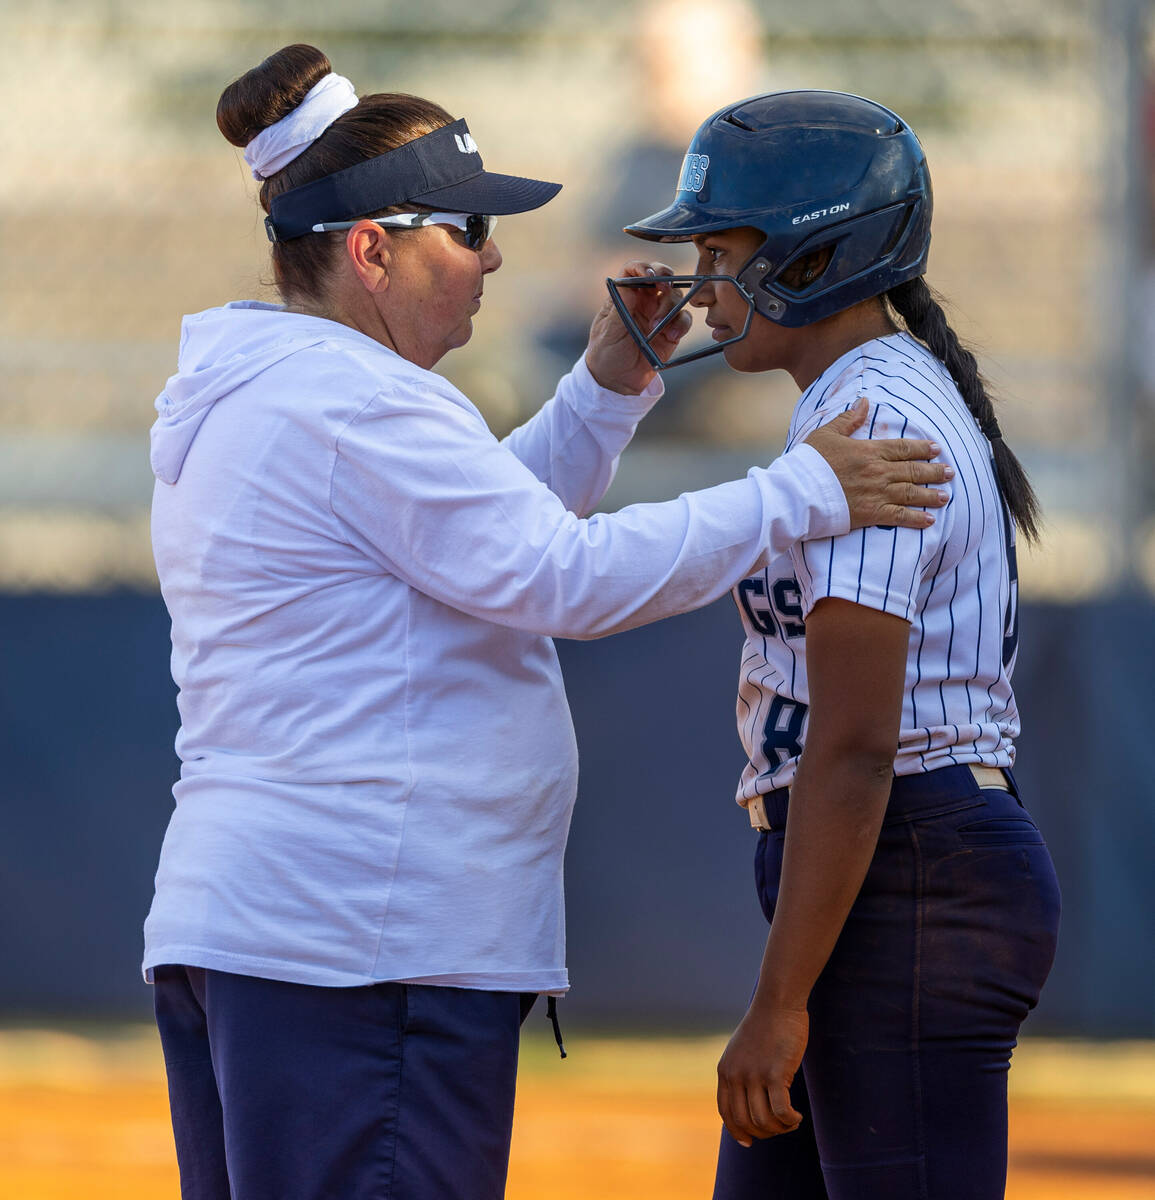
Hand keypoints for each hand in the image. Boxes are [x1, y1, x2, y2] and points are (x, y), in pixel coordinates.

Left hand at [584, 260, 691, 393]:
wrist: (617, 382)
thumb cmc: (606, 355)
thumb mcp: (608, 332)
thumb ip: (620, 308)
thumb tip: (628, 284)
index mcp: (624, 297)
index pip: (632, 271)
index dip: (642, 267)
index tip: (648, 275)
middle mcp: (643, 301)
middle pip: (660, 277)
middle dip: (665, 278)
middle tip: (664, 288)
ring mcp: (659, 315)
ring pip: (674, 297)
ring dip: (670, 307)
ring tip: (658, 327)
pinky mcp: (671, 331)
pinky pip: (683, 319)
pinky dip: (681, 324)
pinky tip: (673, 336)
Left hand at [717, 1003, 808, 1147]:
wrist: (777, 1002)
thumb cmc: (765, 1026)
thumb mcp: (741, 1050)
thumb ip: (740, 1073)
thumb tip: (747, 1102)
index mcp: (725, 1070)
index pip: (726, 1113)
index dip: (737, 1131)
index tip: (749, 1142)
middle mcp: (736, 1075)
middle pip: (746, 1121)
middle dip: (764, 1133)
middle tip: (779, 1128)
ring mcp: (755, 1075)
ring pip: (765, 1120)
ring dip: (780, 1128)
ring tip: (791, 1122)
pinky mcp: (776, 1073)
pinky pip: (781, 1111)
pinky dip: (790, 1120)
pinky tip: (797, 1118)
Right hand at [805, 398, 952, 530]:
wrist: (798, 491)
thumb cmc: (808, 462)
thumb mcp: (827, 434)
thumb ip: (849, 419)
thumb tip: (865, 402)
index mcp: (869, 450)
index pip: (903, 448)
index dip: (922, 448)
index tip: (936, 449)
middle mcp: (878, 471)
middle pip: (913, 470)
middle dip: (934, 471)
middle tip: (950, 472)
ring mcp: (877, 493)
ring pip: (912, 493)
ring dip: (930, 494)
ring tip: (945, 496)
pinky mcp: (871, 514)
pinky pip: (900, 516)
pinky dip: (916, 519)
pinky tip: (929, 520)